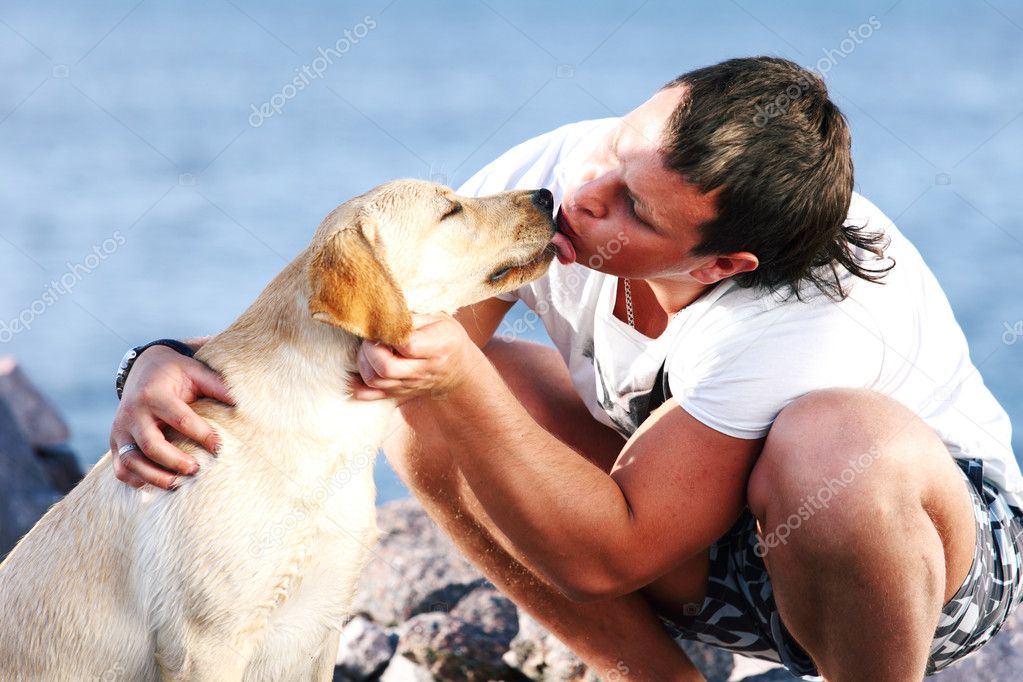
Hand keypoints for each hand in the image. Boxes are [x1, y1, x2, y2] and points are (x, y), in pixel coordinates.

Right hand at [110, 345, 232, 488]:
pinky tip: (157, 484)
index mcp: (155, 394)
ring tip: (178, 483)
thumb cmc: (175, 373)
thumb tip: (241, 404)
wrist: (142, 368)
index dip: (202, 435)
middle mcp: (133, 413)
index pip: (180, 419)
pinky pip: (120, 468)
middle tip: (197, 469)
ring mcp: (121, 429)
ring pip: (132, 461)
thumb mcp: (196, 371)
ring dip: (154, 477)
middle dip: (175, 461)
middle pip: (152, 445)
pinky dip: (135, 480)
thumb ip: (217, 385)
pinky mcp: (115, 442)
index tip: (219, 447)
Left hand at [350, 313, 478, 402]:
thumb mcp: (439, 318)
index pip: (407, 345)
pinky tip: (359, 368)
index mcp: (437, 347)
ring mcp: (409, 385)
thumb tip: (382, 311)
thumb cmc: (446, 337)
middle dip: (370, 349)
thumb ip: (412, 316)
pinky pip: (369, 395)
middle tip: (371, 338)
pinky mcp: (397, 394)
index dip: (390, 334)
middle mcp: (422, 370)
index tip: (386, 325)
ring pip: (374, 380)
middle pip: (386, 368)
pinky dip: (356, 383)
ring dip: (363, 363)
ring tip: (368, 349)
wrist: (459, 370)